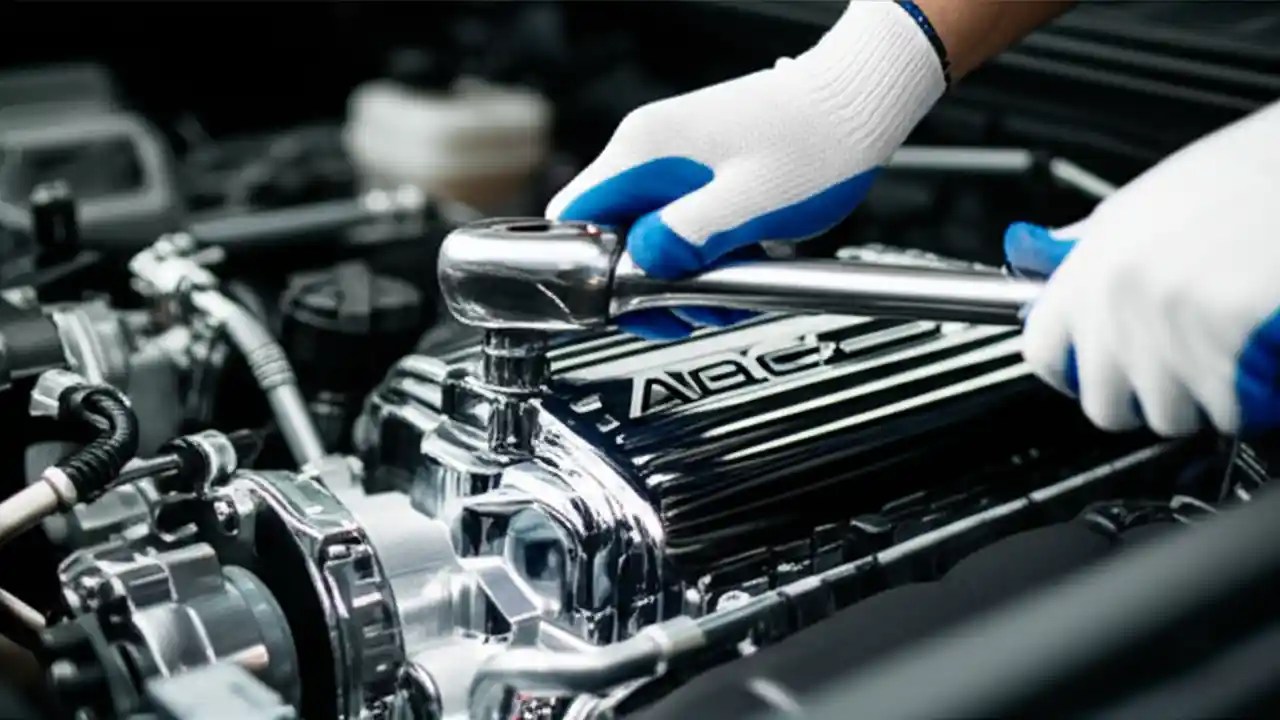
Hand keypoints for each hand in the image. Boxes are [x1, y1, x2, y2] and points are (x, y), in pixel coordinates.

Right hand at [546, 2, 945, 338]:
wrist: (860, 102)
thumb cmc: (816, 141)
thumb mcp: (744, 208)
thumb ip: (681, 242)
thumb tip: (639, 270)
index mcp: (645, 150)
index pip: (576, 219)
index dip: (593, 271)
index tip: (631, 302)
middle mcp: (649, 149)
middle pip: (611, 235)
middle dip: (646, 283)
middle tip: (687, 309)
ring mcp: (675, 158)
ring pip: (648, 235)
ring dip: (680, 274)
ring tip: (724, 294)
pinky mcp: (701, 168)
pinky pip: (679, 222)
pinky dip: (700, 254)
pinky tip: (736, 265)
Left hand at [1005, 99, 1279, 436]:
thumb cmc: (1250, 175)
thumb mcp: (1146, 201)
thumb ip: (1090, 252)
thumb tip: (1041, 269)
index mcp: (1094, 262)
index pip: (1042, 352)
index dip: (1069, 370)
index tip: (1088, 370)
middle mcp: (1121, 298)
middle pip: (1103, 404)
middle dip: (1139, 397)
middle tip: (1173, 367)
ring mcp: (1171, 326)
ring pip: (1167, 415)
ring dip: (1198, 399)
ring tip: (1225, 349)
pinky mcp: (1227, 345)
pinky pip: (1228, 413)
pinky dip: (1249, 401)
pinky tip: (1259, 354)